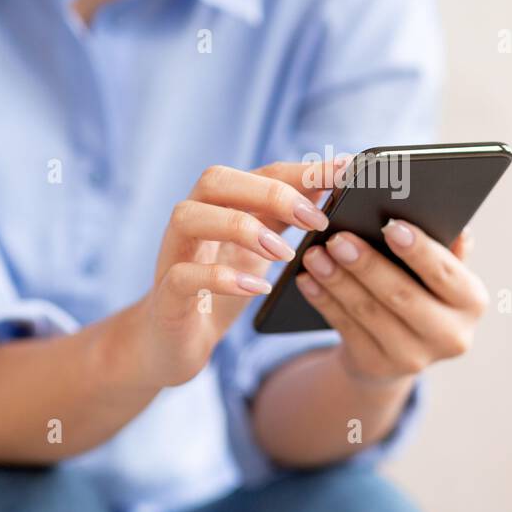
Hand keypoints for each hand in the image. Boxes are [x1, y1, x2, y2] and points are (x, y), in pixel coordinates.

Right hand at [123, 161, 332, 388]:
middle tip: (315, 220)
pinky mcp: (166, 295)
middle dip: (270, 194)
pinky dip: (221, 278)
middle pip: (216, 180)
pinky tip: (256, 287)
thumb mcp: (264, 249)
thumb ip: (289, 218)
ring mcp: (173, 255)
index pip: (261, 173)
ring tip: (284, 254)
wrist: (177, 340)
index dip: (303, 171)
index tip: (345, 173)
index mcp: (221, 205)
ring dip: (241, 228)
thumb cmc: (223, 287)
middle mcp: (192, 220)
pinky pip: (183, 275)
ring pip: (188, 216)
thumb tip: (335, 186)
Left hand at [295, 220, 487, 383]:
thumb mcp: (439, 275)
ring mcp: (413, 357)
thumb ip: (447, 250)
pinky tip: (307, 279)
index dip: (419, 251)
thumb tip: (458, 228)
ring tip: (315, 254)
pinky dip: (324, 301)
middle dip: (367, 265)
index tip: (392, 225)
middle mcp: (450, 335)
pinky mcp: (376, 366)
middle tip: (339, 238)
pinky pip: (345, 328)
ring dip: (338, 281)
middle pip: (403, 296)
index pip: (446, 274)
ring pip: (369, 312)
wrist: (399, 349)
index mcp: (471, 302)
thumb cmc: (421, 291)